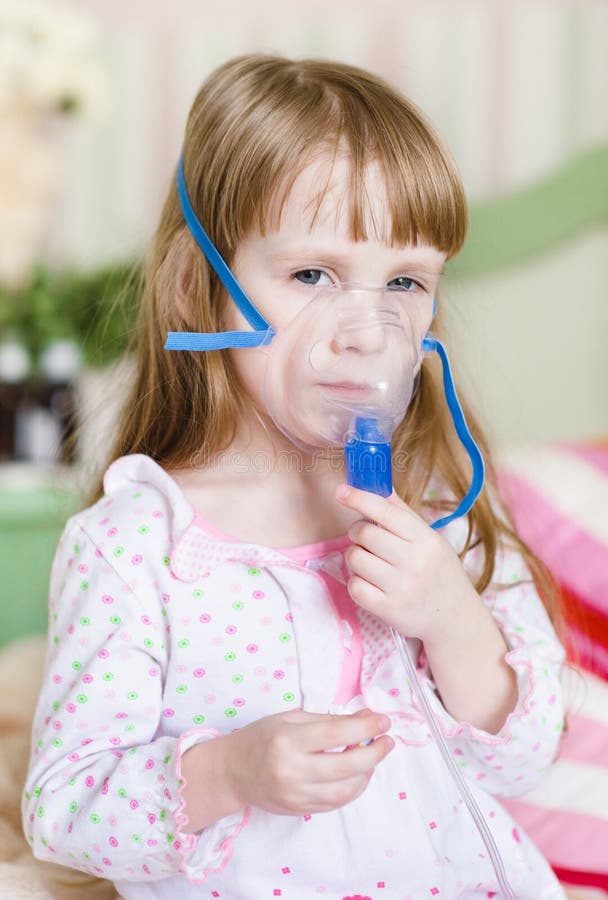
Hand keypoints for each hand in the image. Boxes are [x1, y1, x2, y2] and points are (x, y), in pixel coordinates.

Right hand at [181, 707, 392, 829]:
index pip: (337, 734)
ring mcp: (296, 795)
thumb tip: (365, 718)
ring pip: (346, 790)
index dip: (366, 726)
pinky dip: (353, 788)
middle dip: (375, 752)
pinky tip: (357, 774)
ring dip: (367, 773)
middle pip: (347, 766)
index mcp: (288, 740)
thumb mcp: (290, 718)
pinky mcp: (299, 810)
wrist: (232, 771)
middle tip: (387, 740)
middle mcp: (292, 770)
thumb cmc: (261, 737)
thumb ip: (328, 720)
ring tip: (372, 756)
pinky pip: (336, 802)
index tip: (383, 721)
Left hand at [335, 483, 479, 647]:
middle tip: (366, 539)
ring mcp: (402, 588)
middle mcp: (416, 562)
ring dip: (356, 557)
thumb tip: (379, 485)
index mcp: (427, 540)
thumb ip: (403, 514)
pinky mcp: (389, 610)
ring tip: (372, 563)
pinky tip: (372, 583)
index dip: (360, 498)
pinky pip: (354, 586)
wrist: (456, 620)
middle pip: (365, 533)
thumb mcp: (431, 541)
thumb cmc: (439, 573)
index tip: (341, 491)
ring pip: (355, 558)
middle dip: (357, 532)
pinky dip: (357, 582)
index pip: (387, 512)